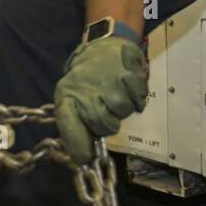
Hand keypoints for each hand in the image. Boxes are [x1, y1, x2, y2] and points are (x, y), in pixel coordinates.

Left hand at [53, 35, 148, 164]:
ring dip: (123, 109)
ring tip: (115, 94)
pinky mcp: (129, 72)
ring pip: (123, 112)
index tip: (85, 159)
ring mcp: (109, 80)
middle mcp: (86, 88)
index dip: (77, 144)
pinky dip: (137, 98)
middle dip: (108, 124)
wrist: (102, 46)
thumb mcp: (72, 99)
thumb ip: (77, 125)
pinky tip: (128, 87)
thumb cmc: (86, 80)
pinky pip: (139, 100)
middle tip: (106, 111)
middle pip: (104, 125)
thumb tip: (83, 157)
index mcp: (67, 96)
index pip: (68, 123)